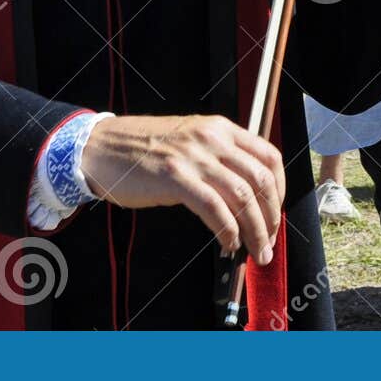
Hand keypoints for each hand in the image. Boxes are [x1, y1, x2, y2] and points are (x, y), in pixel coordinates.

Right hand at [80, 114, 283, 264]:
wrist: (100, 147)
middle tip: (269, 243)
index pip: (269, 157)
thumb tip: (247, 197)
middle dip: (270, 218)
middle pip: (261, 180)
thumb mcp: (191, 141)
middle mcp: (213, 139)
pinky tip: (228, 244)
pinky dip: (227, 230)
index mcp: (222, 129)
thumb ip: (220, 159)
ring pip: (243, 197)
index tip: (275, 214)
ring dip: (255, 231)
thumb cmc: (144, 150)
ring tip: (255, 251)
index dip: (280, 190)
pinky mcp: (175, 177)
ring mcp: (194, 157)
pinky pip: (215, 208)